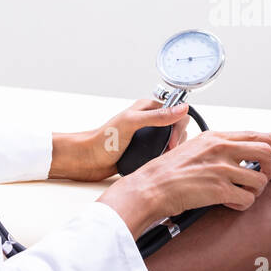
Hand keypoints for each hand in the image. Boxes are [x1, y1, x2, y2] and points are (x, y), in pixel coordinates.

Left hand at [49, 99, 190, 181]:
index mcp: (147, 108)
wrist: (88, 160)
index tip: (173, 140)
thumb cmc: (103, 140)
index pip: (176, 110)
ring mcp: (147, 136)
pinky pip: (162, 152)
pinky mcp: (144, 150)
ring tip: (165, 157)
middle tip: (169, 149)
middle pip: (177, 126)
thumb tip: (182, 108)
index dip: (180, 125)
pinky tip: (160, 163)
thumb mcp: (131, 123)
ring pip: (171, 141)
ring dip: (173, 149)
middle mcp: (149, 121)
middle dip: (178, 139)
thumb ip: (157, 116)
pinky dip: (165, 158)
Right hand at [98, 130, 270, 236]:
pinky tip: (230, 202)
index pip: (253, 134)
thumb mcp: (193, 147)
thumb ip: (215, 147)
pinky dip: (242, 204)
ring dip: (254, 190)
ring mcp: (221, 169)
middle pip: (265, 153)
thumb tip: (233, 151)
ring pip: (259, 179)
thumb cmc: (167, 171)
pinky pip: (246, 199)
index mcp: (215, 138)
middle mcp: (221, 150)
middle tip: (262, 175)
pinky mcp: (220, 189)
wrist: (151, 187)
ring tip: (241, 193)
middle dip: (269, 167)